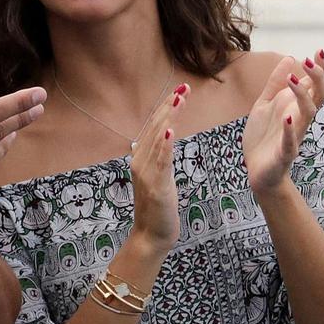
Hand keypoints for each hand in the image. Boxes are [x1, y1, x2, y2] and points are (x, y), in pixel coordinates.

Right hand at [129, 83, 188, 254]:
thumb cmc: (158, 209)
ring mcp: (146, 174)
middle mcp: (140, 162)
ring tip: (179, 99)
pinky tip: (171, 130)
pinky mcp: (156, 186)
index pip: (154, 126)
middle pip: (156, 127)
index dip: (166, 107)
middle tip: (183, 87)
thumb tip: (163, 138)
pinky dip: (165, 144)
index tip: (179, 91)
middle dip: (170, 106)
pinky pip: (161, 161)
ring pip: (158, 138)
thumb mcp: (159, 178)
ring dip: (169, 117)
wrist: (151, 236)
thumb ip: (160, 158)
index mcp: (141, 158)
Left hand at [243, 51, 323, 196]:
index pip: (314, 85)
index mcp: (295, 107)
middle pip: (318, 97)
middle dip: (317, 79)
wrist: (257, 170)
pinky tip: (287, 118)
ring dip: (302, 97)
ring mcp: (294, 136)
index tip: (317, 51)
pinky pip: (291, 142)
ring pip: (307, 115)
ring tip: (292, 80)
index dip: (318, 69)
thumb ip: (275, 83)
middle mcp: (299, 119)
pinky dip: (290, 131)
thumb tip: (290, 57)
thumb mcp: (265, 104)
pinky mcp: (284, 154)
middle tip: (310, 61)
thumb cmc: (264, 137)